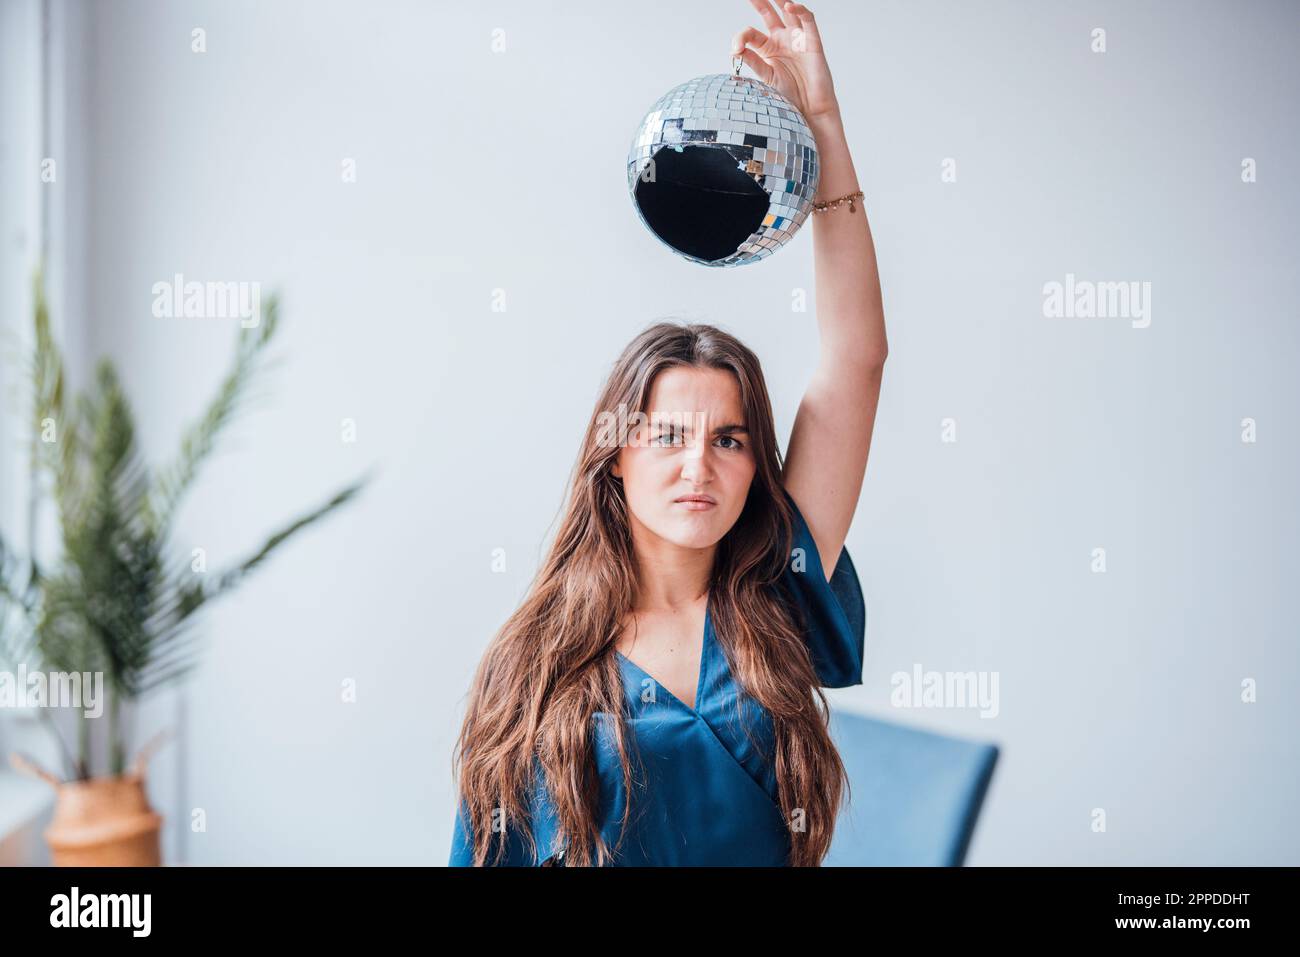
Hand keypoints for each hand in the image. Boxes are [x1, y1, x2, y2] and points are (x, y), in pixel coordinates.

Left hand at [731, 1, 839, 121]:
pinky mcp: (813, 42)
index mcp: (768, 49)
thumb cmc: (790, 96)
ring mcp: (798, 39)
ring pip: (789, 12)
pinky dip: (800, 11)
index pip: (751, 34)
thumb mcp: (766, 77)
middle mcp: (783, 40)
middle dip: (760, 2)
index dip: (741, 37)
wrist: (810, 110)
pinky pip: (808, 21)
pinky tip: (789, 6)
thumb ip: (752, 61)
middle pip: (769, 14)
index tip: (736, 48)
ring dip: (780, 0)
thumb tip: (734, 51)